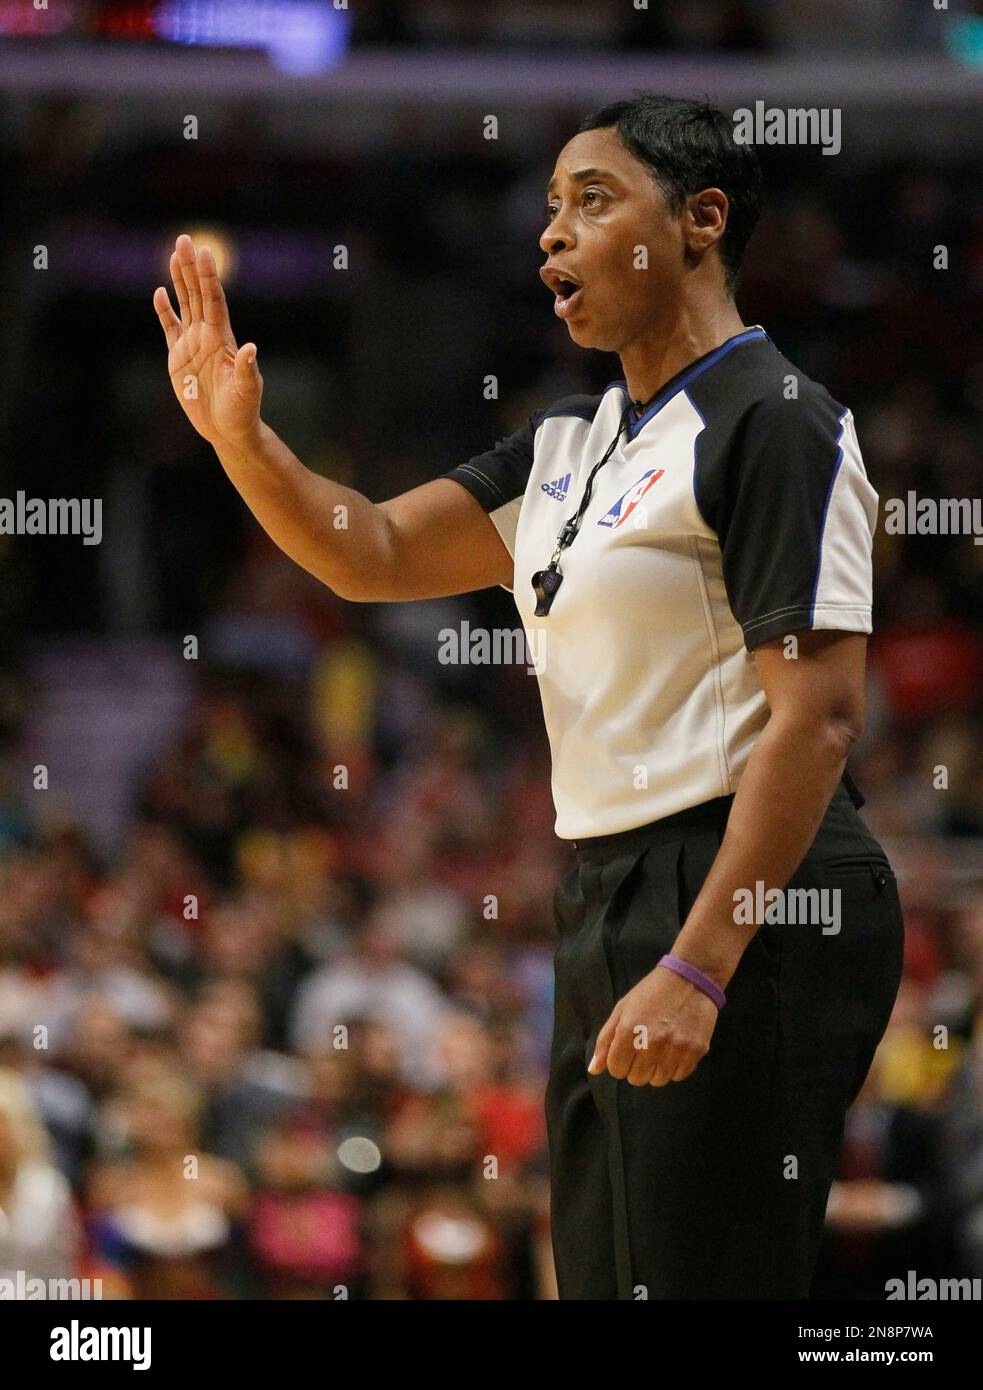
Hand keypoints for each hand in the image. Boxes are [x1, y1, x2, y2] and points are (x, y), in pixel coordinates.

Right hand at [153, 233, 262, 450]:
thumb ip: (247, 370)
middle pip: (198, 294)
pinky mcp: (178, 357)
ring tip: (174, 254)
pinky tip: (159, 292)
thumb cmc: (242, 411)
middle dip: (191, 267)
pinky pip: (170, 327)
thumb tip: (251, 349)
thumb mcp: (246, 392)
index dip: (209, 276)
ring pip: (185, 304)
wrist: (227, 429)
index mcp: (222, 338)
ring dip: (179, 280)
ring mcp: (192, 344)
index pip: (214, 300)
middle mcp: (207, 335)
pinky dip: (164, 310)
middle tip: (184, 239)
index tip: (205, 252)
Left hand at [588, 962, 718, 1085]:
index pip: (616, 1069)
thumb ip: (605, 1040)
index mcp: (629, 1030)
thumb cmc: (651, 993)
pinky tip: (674, 1049)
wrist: (690, 978)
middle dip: (636, 1066)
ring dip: (656, 1069)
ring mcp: (675, 1048)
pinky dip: (674, 1068)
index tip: (626, 1051)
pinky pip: (679, 1076)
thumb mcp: (622, 1009)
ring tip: (660, 1049)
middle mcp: (652, 1042)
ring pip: (658, 1081)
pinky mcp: (696, 1051)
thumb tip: (594, 1069)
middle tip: (644, 1048)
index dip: (618, 1062)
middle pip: (636, 1079)